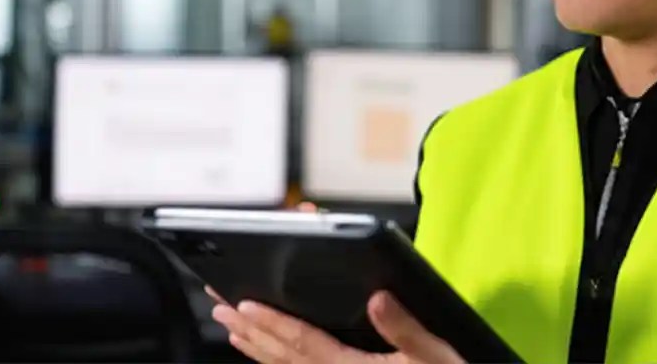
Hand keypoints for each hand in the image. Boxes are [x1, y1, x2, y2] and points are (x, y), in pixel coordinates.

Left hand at [209, 202, 461, 362]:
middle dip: (251, 330)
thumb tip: (377, 298)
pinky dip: (278, 362)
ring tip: (233, 328)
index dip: (272, 323)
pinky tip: (269, 354)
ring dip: (256, 346)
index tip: (244, 306)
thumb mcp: (435, 354)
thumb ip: (405, 329)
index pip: (302, 343)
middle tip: (221, 308)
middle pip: (283, 356)